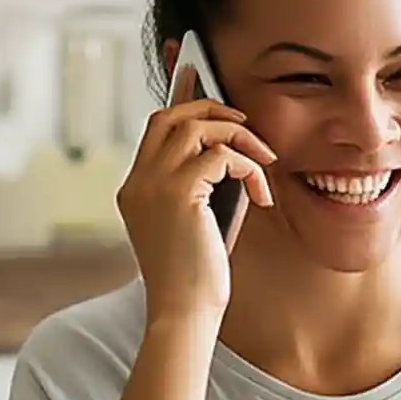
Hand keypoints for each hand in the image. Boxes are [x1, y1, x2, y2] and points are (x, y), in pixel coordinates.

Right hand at [116, 66, 276, 323]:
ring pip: (196, 127)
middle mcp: (138, 182)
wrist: (185, 314)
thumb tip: (232, 158)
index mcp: (137, 189)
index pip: (157, 128)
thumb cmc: (198, 278)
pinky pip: (220, 155)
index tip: (205, 85)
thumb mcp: (199, 225)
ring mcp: (153, 186)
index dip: (184, 103)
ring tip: (264, 162)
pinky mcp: (179, 195)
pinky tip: (262, 196)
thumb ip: (205, 189)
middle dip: (214, 112)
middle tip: (248, 127)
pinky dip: (249, 167)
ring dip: (239, 138)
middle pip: (171, 116)